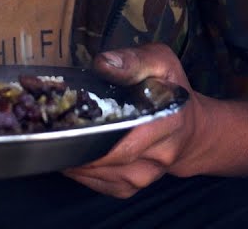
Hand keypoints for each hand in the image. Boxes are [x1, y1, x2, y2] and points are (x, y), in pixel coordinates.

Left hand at [63, 44, 205, 197]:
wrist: (192, 128)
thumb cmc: (173, 92)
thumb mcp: (162, 63)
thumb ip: (135, 60)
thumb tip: (104, 64)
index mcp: (168, 122)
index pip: (127, 143)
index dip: (94, 138)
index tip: (68, 127)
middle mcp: (160, 154)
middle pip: (109, 162)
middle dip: (79, 149)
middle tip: (55, 132)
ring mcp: (147, 175)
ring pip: (101, 177)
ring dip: (77, 163)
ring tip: (61, 142)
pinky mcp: (133, 187)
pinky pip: (101, 186)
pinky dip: (82, 174)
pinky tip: (74, 156)